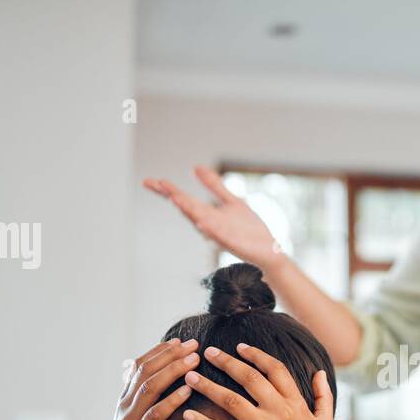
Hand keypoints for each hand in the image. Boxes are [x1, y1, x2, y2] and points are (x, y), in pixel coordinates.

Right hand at [96, 338, 200, 419]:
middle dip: (170, 354)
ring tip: (194, 359)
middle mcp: (125, 406)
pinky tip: (188, 389)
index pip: (140, 366)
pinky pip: (156, 413)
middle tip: (193, 343)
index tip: (179, 340)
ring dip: (173, 370)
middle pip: (146, 371)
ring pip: (150, 387)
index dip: (159, 351)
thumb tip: (156, 389)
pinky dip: (172, 399)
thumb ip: (143, 405)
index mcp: (125, 401)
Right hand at [142, 167, 285, 269]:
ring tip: (175, 199)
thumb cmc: (249, 230)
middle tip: (158, 184)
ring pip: (201, 221)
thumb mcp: (231, 201)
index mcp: (208, 214)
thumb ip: (214, 186)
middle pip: (188, 208)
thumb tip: (196, 167)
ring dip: (188, 210)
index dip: (167, 191)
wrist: (269, 252)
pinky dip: (210, 230)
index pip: (184, 200)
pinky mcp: (233, 243)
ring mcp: (221, 234)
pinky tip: (201, 223)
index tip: (150, 181)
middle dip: (173, 196)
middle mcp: (210, 224)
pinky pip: (219, 236)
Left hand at [180, 343, 349, 419]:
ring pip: (231, 400)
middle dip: (226, 361)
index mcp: (296, 404)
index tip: (240, 347)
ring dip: (207, 385)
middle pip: (249, 377)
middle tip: (208, 351)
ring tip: (190, 376)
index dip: (256, 355)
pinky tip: (187, 414)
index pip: (275, 369)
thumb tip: (318, 372)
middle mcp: (280, 412)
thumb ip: (323, 396)